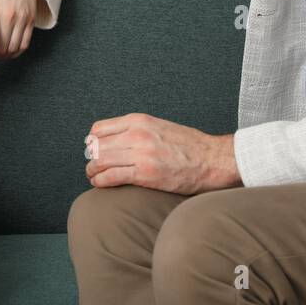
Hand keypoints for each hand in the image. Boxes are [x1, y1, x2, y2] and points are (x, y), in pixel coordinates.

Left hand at [83, 113, 241, 193]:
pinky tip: (101, 184)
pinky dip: (101, 181)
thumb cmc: (189, 146)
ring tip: (95, 177)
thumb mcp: (160, 127)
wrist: (213, 159)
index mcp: (140, 121)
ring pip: (100, 161)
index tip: (95, 150)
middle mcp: (137, 134)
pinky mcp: (145, 174)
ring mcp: (141, 154)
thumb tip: (114, 139)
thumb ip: (137, 130)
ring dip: (92, 171)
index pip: (99, 129)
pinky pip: (111, 176)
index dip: (93, 142)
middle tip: (93, 167)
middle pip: (97, 146)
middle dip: (92, 159)